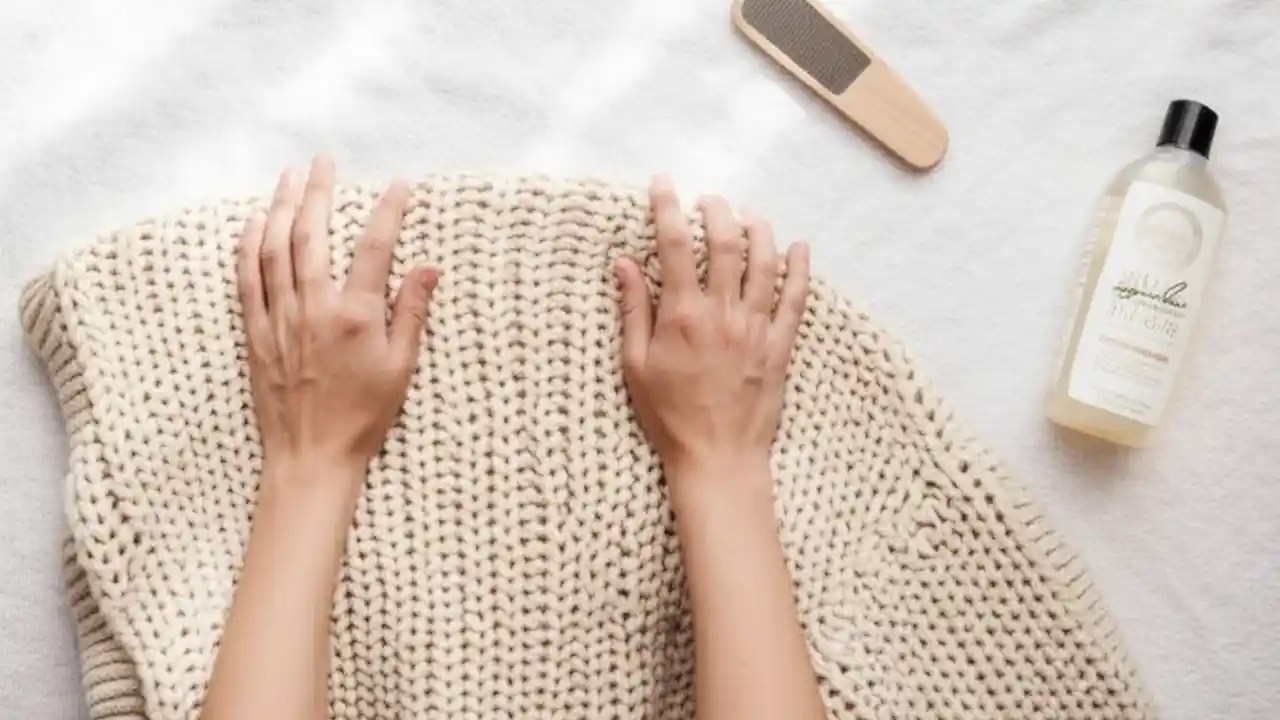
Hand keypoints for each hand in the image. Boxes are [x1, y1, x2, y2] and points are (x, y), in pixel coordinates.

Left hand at [237, 155, 438, 480]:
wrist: (312, 457)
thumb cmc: (364, 417)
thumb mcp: (401, 367)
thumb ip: (411, 312)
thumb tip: (428, 267)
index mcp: (355, 315)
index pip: (375, 248)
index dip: (389, 211)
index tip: (399, 184)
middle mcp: (314, 308)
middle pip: (314, 234)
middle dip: (320, 190)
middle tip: (324, 159)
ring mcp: (280, 318)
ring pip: (276, 248)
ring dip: (283, 206)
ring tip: (290, 176)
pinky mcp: (257, 334)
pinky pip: (247, 279)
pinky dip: (248, 246)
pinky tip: (254, 222)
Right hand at [614, 175, 809, 490]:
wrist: (718, 458)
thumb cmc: (669, 416)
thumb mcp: (636, 365)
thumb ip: (633, 310)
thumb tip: (623, 263)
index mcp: (682, 315)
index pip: (674, 244)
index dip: (668, 207)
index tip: (663, 183)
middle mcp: (722, 313)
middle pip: (726, 242)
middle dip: (718, 210)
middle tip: (709, 199)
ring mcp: (756, 328)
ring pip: (765, 261)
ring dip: (758, 229)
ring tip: (748, 216)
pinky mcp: (780, 346)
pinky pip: (796, 298)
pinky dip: (800, 268)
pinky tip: (799, 247)